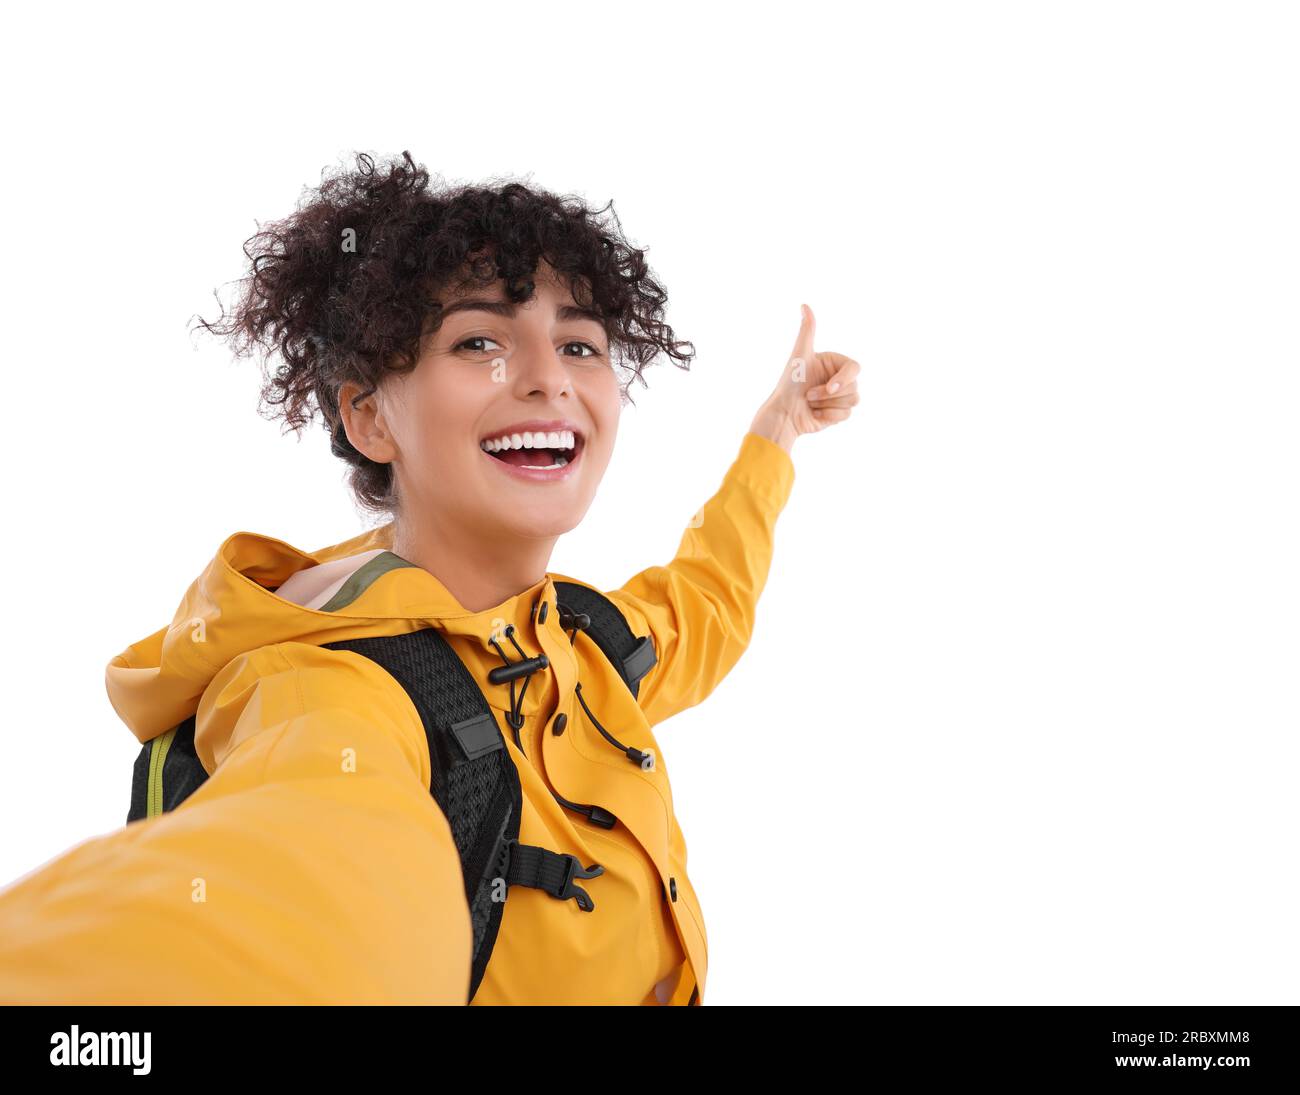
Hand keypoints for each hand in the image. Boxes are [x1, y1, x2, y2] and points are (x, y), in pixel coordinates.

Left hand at [749, 304, 860, 451]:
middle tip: (808, 395)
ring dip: (827, 404)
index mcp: (835, 363)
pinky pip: (846, 415)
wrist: (783, 414)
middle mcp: (839, 378)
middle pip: (854, 387)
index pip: (854, 368)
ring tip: (810, 402)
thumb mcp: (800, 355)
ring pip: (853, 401)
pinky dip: (829, 416)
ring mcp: (840, 396)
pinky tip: (815, 413)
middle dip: (828, 395)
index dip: (844, 379)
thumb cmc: (790, 383)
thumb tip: (804, 305)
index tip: (830, 387)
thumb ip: (807, 331)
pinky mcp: (839, 413)